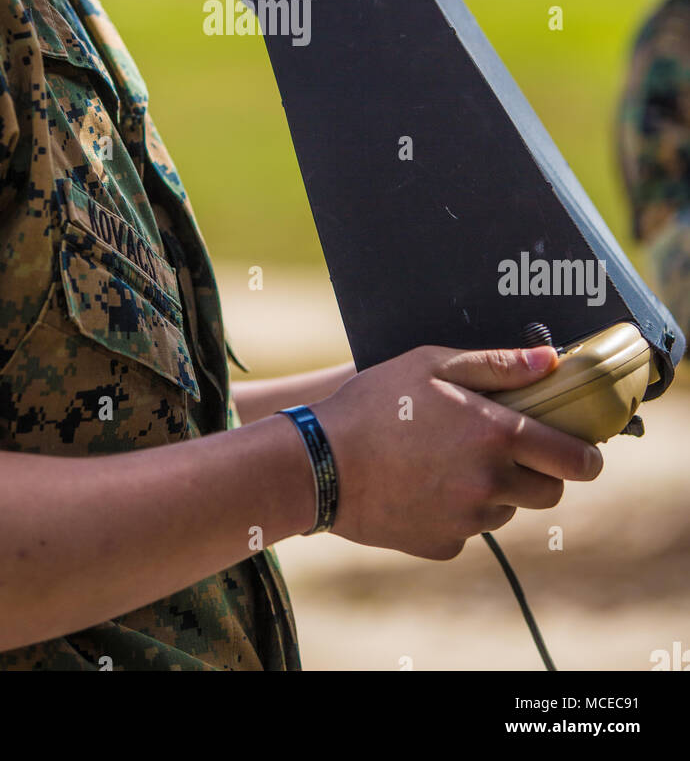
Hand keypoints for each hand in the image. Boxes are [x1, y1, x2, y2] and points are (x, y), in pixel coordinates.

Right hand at [311, 344, 602, 558]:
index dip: (587, 456)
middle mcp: (490, 484)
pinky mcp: (443, 545)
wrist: (319, 464)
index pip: (575, 460)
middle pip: (549, 493)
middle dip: (539, 473)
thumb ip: (499, 366)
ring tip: (448, 462)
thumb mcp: (433, 365)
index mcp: (496, 436)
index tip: (584, 453)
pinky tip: (423, 486)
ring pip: (507, 511)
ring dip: (495, 491)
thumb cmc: (375, 403)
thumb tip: (552, 361)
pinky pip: (468, 530)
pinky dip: (457, 512)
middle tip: (508, 451)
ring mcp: (467, 521)